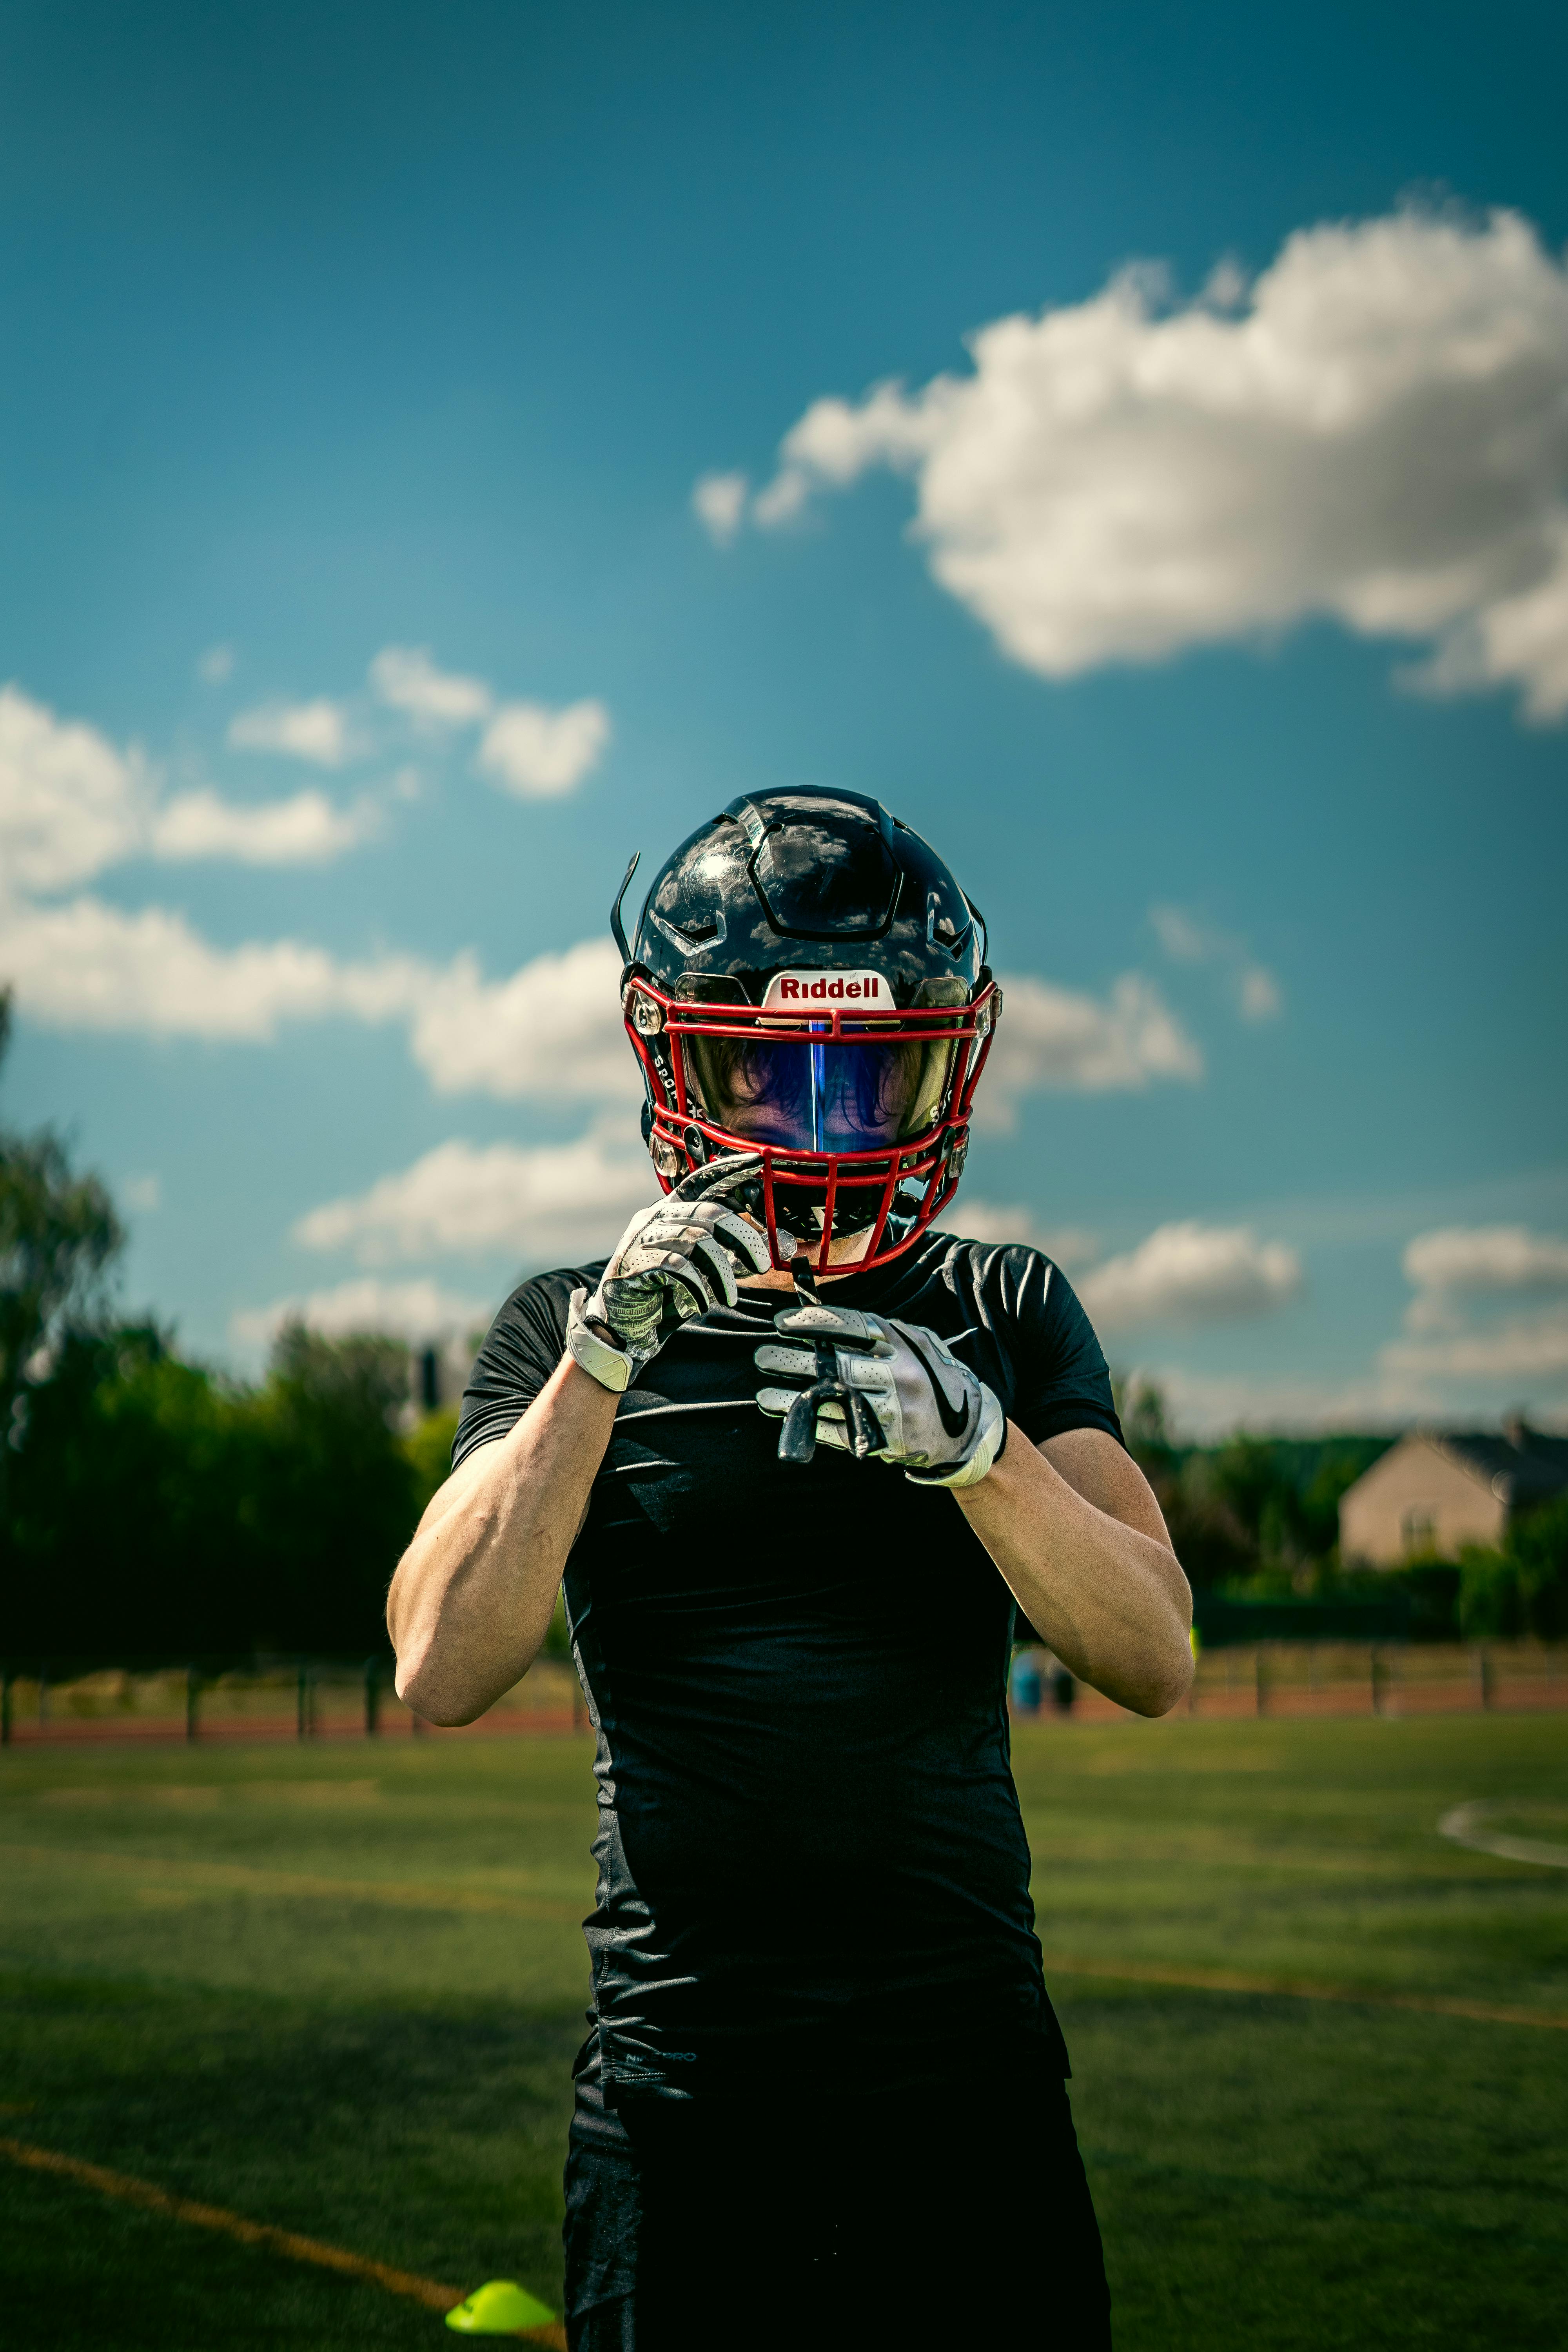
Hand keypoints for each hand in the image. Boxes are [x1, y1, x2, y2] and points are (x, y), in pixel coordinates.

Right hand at [566, 1154, 771, 1392]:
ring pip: (697, 1240)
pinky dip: (697, 1286)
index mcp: (673, 1211)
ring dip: (722, 1271)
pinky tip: (703, 1303)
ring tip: (730, 1296)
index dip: (729, 1169)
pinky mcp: (634, 1263)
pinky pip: (676, 1266)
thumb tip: (787, 1246)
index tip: (757, 1161)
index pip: (702, 1181)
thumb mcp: (710, 1271)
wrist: (624, 1326)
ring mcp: (641, 1238)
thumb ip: (742, 1257)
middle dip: (744, 1237)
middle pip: (710, 1213)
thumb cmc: (668, 1294)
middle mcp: (656, 1217)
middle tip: (764, 1264)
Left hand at [754, 1300, 1005, 1487]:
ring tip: (763, 1394)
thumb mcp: (917, 1341)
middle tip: (762, 1356)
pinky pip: (840, 1430)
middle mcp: (901, 1374)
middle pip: (837, 1365)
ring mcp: (894, 1409)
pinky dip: (810, 1424)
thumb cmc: (933, 1376)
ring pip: (833, 1400)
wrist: (967, 1428)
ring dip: (793, 1398)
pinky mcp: (887, 1440)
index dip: (813, 1323)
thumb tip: (825, 1320)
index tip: (781, 1323)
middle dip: (794, 1361)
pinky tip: (786, 1417)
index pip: (852, 1326)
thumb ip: (880, 1331)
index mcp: (905, 1343)